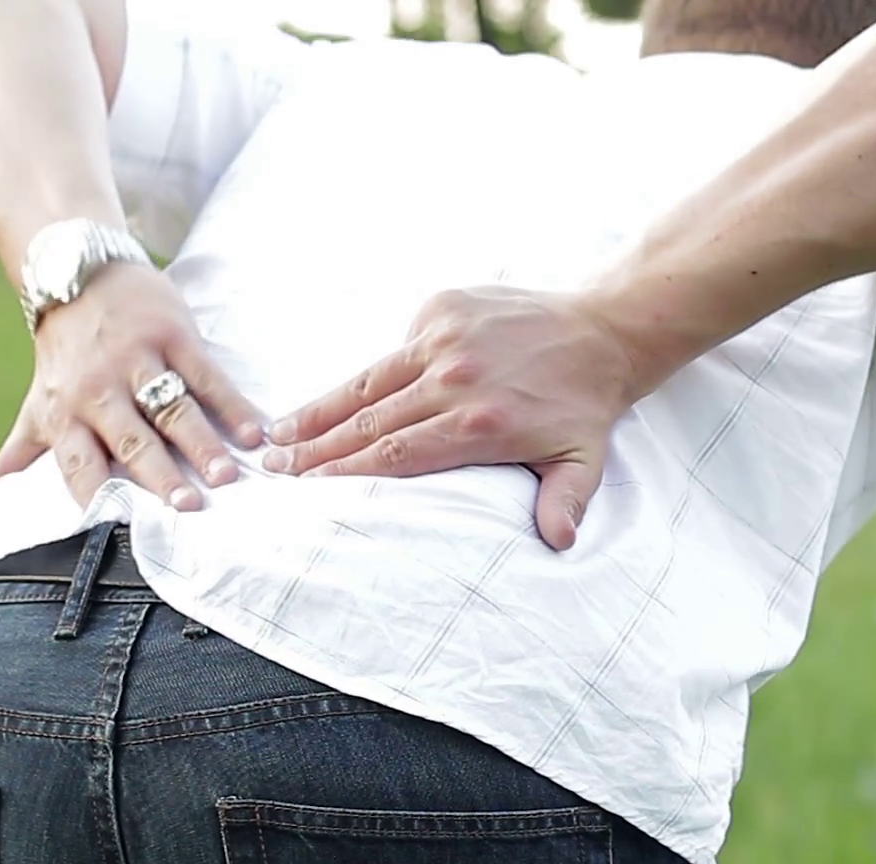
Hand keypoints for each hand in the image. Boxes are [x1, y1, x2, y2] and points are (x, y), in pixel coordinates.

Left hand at [0, 263, 265, 522]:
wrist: (76, 274)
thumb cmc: (59, 359)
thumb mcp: (34, 409)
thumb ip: (9, 464)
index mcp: (64, 415)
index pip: (79, 464)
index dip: (97, 493)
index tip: (121, 526)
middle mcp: (99, 390)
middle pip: (133, 440)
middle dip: (161, 474)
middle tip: (190, 508)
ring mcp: (138, 360)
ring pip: (173, 409)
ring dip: (202, 443)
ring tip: (228, 475)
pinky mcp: (172, 335)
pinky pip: (206, 376)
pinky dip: (232, 404)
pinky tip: (254, 432)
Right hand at [262, 286, 646, 550]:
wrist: (603, 331)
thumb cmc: (585, 407)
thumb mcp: (582, 463)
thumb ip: (563, 503)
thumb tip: (559, 543)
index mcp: (479, 423)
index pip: (395, 454)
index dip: (346, 473)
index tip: (306, 489)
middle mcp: (455, 379)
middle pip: (368, 420)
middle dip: (316, 448)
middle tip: (272, 469)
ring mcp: (445, 339)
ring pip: (369, 381)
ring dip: (321, 409)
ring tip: (280, 434)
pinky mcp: (443, 309)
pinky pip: (397, 348)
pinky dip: (372, 374)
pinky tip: (337, 398)